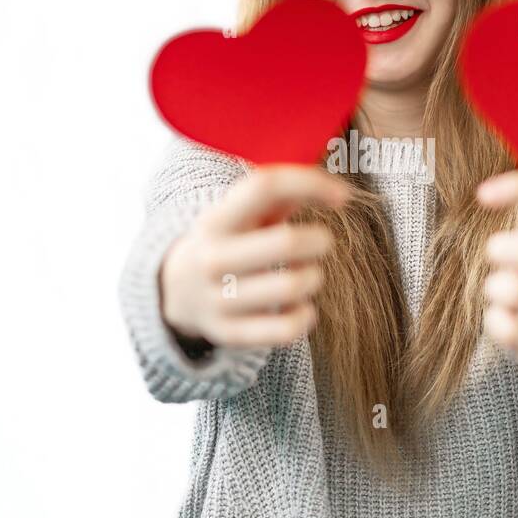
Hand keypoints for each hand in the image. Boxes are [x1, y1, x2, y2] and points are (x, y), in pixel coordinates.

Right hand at [160, 165, 351, 349]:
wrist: (175, 292)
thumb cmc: (229, 242)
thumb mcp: (241, 213)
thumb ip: (282, 195)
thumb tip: (337, 192)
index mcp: (216, 220)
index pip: (265, 187)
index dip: (310, 183)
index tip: (343, 195)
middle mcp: (212, 259)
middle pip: (285, 242)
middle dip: (319, 240)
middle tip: (321, 243)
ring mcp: (217, 300)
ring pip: (292, 287)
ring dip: (314, 277)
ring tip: (307, 273)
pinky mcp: (229, 333)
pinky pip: (286, 329)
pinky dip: (306, 316)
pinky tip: (301, 306)